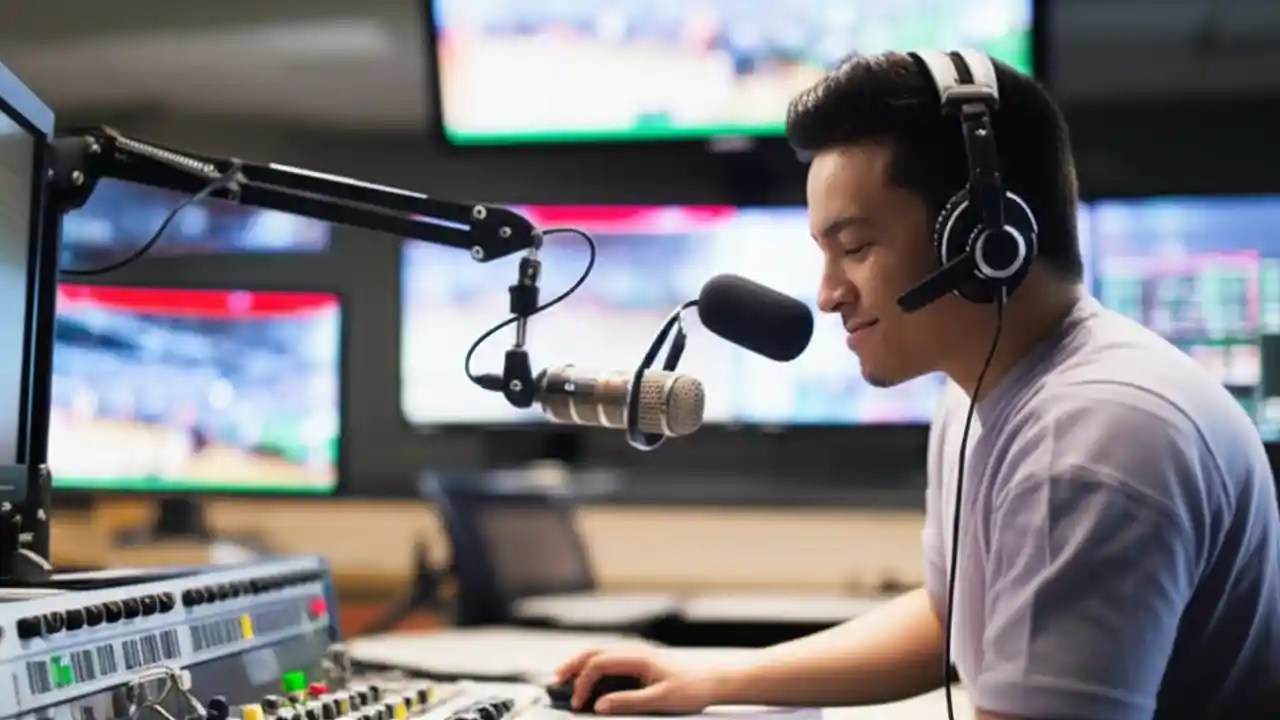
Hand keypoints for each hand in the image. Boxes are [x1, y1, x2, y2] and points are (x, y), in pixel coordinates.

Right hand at [554, 643, 721, 714]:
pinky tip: (591, 676)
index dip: (582, 683)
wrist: (715, 681)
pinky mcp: (642, 660)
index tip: (578, 704)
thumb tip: (599, 706)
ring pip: (602, 652)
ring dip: (582, 663)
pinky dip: (595, 665)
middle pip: (595, 652)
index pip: (599, 664)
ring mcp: (638, 653)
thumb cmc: (692, 689)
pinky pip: (612, 658)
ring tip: (566, 675)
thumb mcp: (661, 701)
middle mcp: (636, 650)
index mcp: (638, 657)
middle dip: (574, 665)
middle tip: (556, 681)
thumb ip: (628, 702)